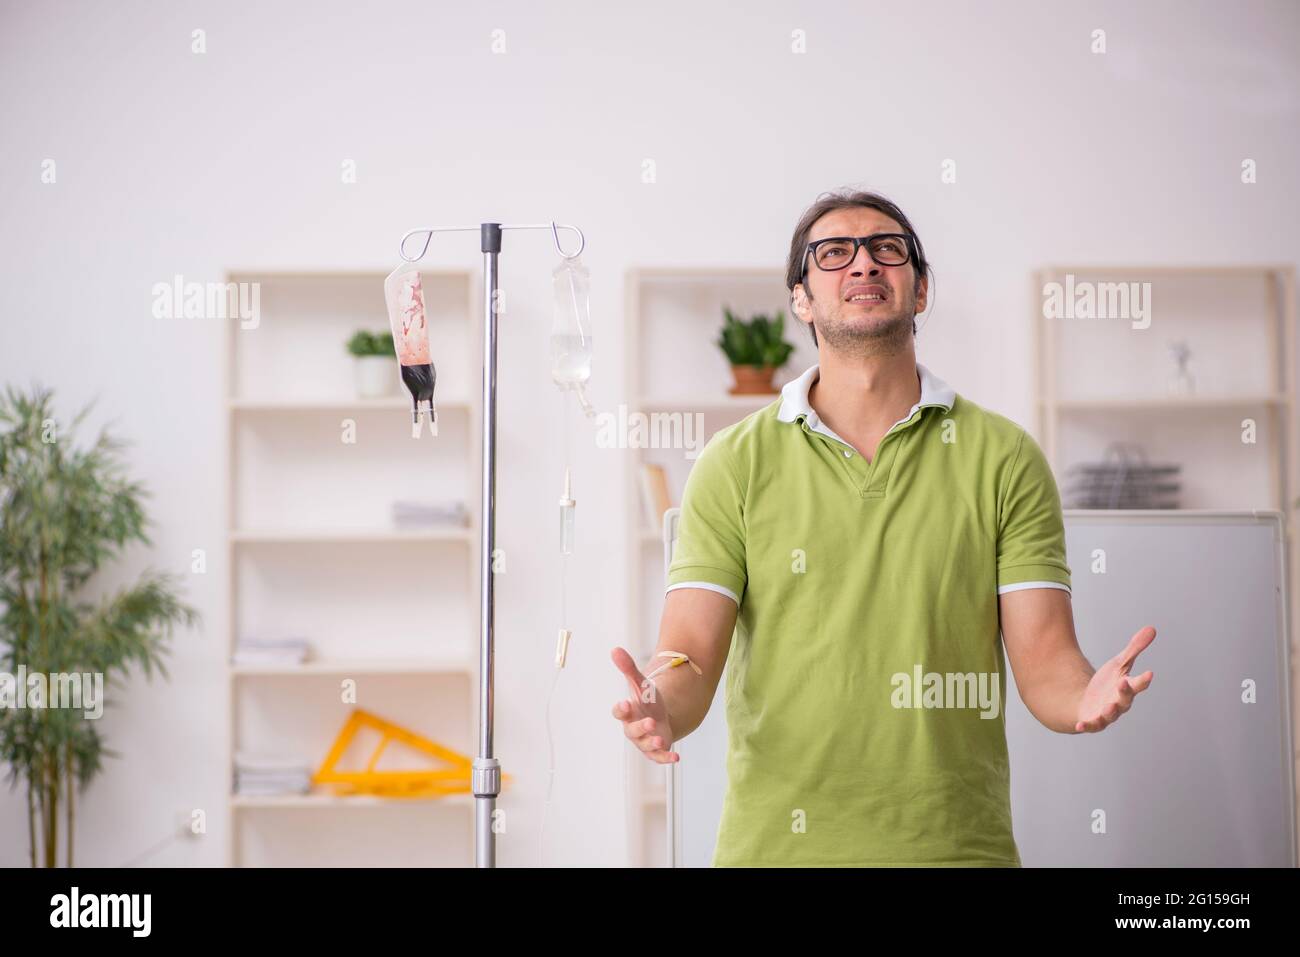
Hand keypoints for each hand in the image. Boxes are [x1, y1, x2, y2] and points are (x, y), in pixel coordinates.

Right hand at [610, 647, 678, 763]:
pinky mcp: (656, 750)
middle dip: (641, 727)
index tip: (626, 703)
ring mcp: (644, 741)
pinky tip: (676, 757)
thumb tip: (615, 649)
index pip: (619, 712)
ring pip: (645, 745)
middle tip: (650, 722)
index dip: (621, 709)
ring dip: (652, 743)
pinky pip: (659, 757)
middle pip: (632, 731)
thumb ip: (628, 668)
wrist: (661, 716)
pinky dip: (666, 758)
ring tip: (661, 738)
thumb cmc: (646, 700)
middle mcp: (633, 729)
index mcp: (628, 713)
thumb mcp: (641, 683)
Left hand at [1075, 626, 1155, 732]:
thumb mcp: (1119, 664)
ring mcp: (1107, 714)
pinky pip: (1091, 725)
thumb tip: (1152, 629)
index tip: (1150, 673)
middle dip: (1125, 692)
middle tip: (1124, 683)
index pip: (1139, 684)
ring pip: (1110, 714)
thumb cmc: (1109, 683)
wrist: (1090, 702)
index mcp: (1128, 688)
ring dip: (1110, 711)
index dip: (1144, 680)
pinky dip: (1087, 726)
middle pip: (1125, 699)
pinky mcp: (1093, 721)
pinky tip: (1079, 725)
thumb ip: (1134, 649)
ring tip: (1108, 706)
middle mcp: (1120, 703)